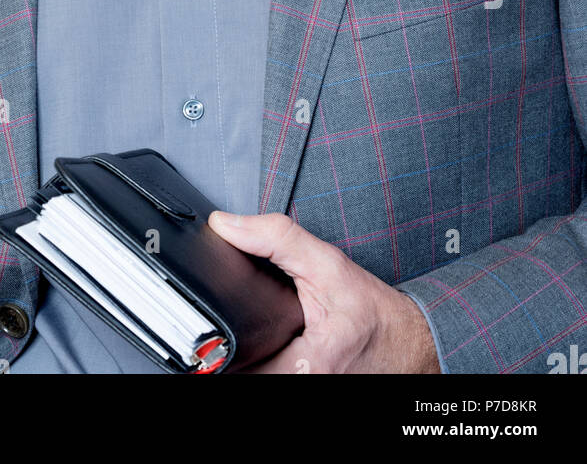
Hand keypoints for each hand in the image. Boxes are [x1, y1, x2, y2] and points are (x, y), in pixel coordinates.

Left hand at [207, 210, 440, 373]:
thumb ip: (276, 240)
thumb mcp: (329, 265)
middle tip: (232, 318)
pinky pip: (265, 376)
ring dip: (242, 354)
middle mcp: (300, 386)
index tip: (206, 319)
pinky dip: (258, 359)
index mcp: (307, 366)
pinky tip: (262, 339)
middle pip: (240, 370)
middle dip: (230, 343)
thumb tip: (226, 225)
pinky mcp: (301, 388)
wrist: (410, 344)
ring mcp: (301, 390)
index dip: (219, 338)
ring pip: (250, 374)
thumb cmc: (374, 313)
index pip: (237, 362)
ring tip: (247, 327)